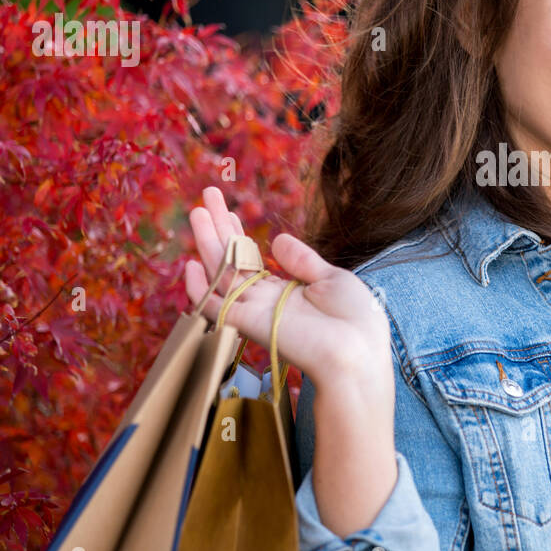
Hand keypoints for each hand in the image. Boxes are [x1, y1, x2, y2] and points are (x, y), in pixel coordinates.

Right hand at [182, 186, 393, 409]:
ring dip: (207, 243)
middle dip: (218, 228)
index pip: (253, 260)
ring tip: (197, 210)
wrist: (359, 352)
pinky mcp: (249, 324)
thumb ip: (302, 261)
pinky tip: (191, 265)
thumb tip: (277, 239)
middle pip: (232, 261)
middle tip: (207, 197)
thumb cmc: (355, 320)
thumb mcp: (332, 279)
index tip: (228, 209)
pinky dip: (201, 290)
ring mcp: (256, 312)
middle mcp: (266, 301)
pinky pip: (216, 307)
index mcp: (286, 291)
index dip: (239, 234)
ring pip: (221, 275)